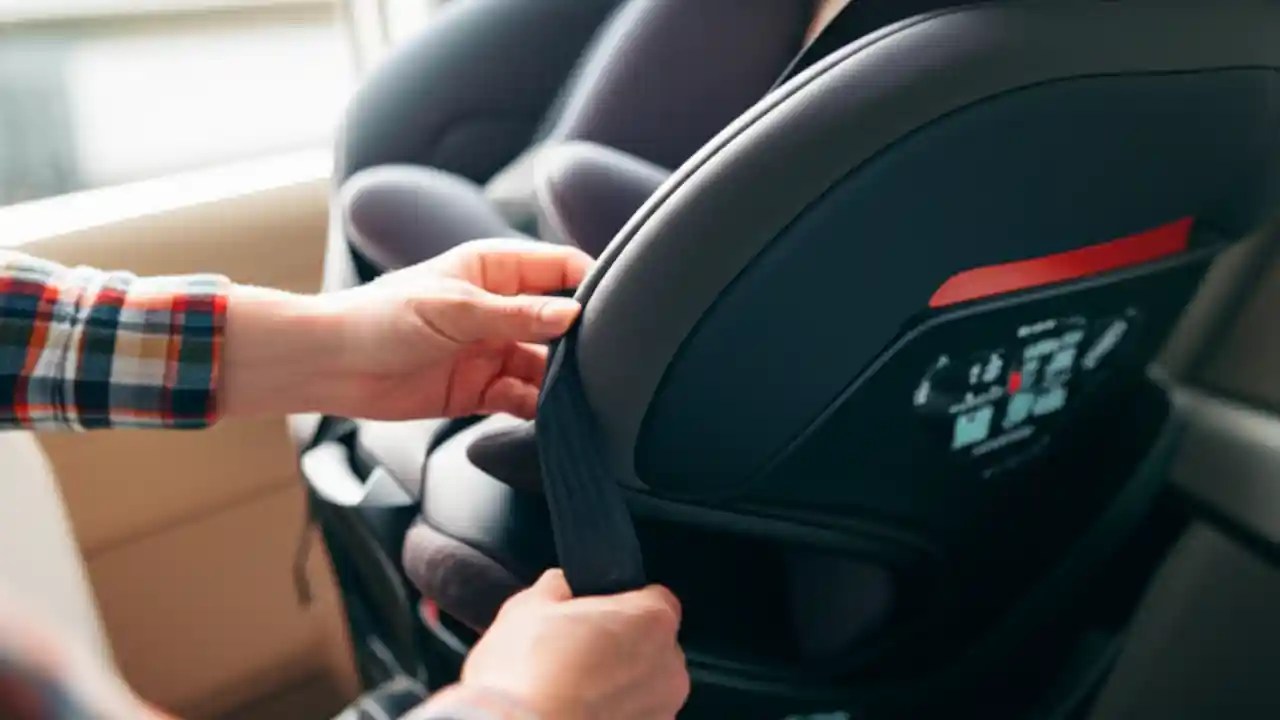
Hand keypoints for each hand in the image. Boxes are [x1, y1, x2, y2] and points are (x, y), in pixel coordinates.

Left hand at [221, 239, 592, 419]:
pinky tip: (546, 414)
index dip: (590, 284)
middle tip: (605, 360)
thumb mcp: (454, 308)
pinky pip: (522, 397)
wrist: (333, 365)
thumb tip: (571, 316)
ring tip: (576, 393)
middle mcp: (500, 309)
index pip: (560, 269)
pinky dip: (536, 406)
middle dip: (581, 341)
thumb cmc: (381, 318)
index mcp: (494, 270)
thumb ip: (515, 315)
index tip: (618, 306)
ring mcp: (492, 349)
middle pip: (559, 322)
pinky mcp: (480, 389)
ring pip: (546, 364)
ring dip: (560, 379)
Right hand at [449, 569, 690, 719]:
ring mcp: (662, 711)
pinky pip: (635, 716)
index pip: (654, 599)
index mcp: (651, 620)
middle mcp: (669, 667)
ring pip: (646, 687)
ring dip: (620, 685)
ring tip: (572, 688)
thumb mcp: (529, 607)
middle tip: (577, 651)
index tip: (597, 613)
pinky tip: (579, 711)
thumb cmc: (527, 673)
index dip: (623, 604)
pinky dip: (614, 714)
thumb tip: (560, 586)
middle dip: (622, 646)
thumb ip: (557, 588)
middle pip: (652, 645)